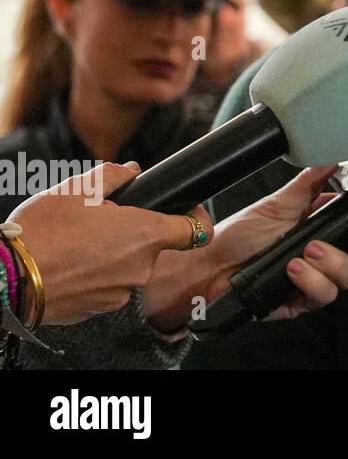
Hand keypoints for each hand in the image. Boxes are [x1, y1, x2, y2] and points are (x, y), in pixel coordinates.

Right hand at [9, 163, 208, 324]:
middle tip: (101, 220)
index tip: (186, 209)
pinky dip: (94, 274)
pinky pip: (106, 286)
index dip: (195, 216)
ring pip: (126, 267)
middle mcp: (140, 269)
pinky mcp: (97, 310)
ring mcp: (119, 294)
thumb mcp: (77, 188)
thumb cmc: (42, 232)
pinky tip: (69, 263)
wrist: (5, 279)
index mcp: (146, 235)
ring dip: (112, 254)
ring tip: (77, 242)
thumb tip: (132, 170)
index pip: (195, 230)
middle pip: (152, 246)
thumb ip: (113, 175)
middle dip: (133, 231)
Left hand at [142, 166, 347, 332]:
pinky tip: (292, 269)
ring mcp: (317, 279)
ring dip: (333, 263)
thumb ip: (310, 182)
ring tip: (307, 251)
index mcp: (326, 228)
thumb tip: (332, 157)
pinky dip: (311, 281)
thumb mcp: (278, 202)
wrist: (208, 265)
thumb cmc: (240, 233)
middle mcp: (327, 255)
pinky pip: (322, 296)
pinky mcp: (302, 301)